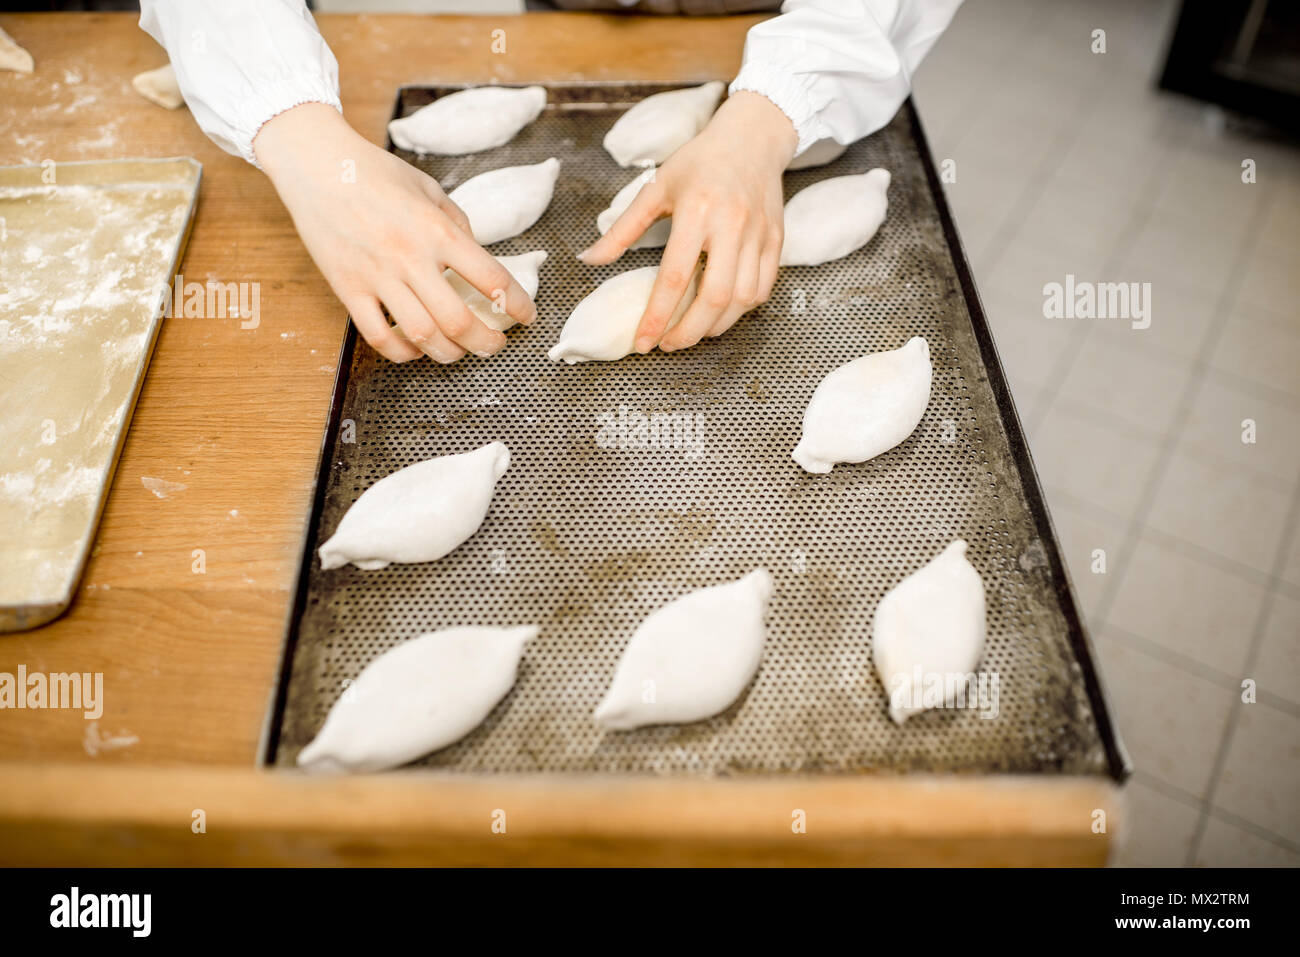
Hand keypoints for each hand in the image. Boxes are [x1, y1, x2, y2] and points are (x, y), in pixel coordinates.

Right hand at [254, 103, 535, 362]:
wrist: (316, 164)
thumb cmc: (375, 172)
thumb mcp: (429, 189)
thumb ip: (457, 224)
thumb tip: (476, 258)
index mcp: (437, 230)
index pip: (491, 279)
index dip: (517, 305)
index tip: (527, 317)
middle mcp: (410, 257)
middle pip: (458, 321)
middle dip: (486, 343)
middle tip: (495, 345)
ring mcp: (377, 276)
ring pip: (421, 336)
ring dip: (448, 354)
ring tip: (458, 351)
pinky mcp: (347, 288)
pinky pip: (378, 337)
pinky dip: (402, 353)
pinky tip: (414, 349)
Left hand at [579, 91, 796, 352]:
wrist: (752, 137)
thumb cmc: (700, 161)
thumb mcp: (655, 188)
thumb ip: (622, 229)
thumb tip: (589, 260)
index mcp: (696, 211)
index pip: (675, 277)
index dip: (657, 316)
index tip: (643, 342)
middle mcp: (732, 225)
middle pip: (714, 297)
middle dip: (689, 331)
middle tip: (668, 345)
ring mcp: (759, 234)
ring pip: (743, 298)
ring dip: (716, 325)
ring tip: (693, 331)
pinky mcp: (777, 240)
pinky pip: (763, 288)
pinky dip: (742, 308)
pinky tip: (722, 311)